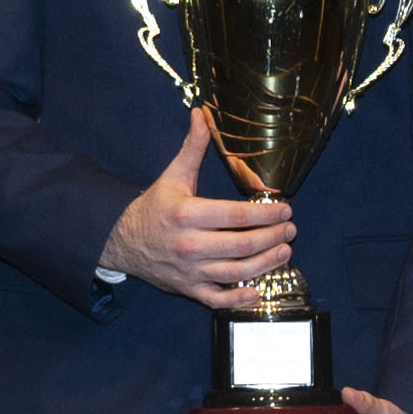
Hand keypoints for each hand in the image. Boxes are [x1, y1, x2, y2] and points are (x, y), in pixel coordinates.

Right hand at [101, 108, 295, 308]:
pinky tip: (258, 290)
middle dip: (272, 238)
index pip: (235, 216)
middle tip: (290, 229)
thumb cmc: (154, 208)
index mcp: (187, 215)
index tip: (284, 209)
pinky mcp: (188, 289)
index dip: (265, 214)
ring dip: (266, 264)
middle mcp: (189, 245)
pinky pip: (217, 300)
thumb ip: (192, 147)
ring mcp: (189, 271)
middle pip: (241, 246)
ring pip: (236, 273)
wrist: (123, 241)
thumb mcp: (173, 176)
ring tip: (285, 251)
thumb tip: (201, 113)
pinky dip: (239, 298)